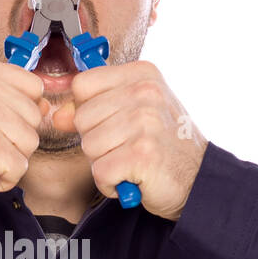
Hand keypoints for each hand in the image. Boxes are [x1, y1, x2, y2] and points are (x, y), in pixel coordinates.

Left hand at [51, 61, 207, 220]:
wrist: (199, 181)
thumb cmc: (165, 146)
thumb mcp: (133, 113)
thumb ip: (93, 108)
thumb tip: (57, 115)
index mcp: (142, 74)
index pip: (82, 84)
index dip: (88, 110)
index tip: (113, 124)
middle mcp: (145, 93)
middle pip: (82, 117)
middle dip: (97, 141)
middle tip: (128, 147)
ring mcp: (145, 122)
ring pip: (89, 146)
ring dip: (105, 164)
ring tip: (132, 162)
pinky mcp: (142, 154)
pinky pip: (100, 172)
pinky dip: (111, 184)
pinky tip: (132, 178)